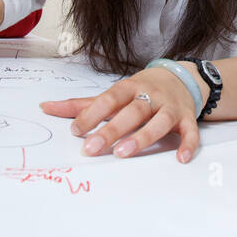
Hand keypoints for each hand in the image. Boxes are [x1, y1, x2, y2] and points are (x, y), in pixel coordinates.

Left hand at [40, 65, 203, 163]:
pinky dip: (187, 144)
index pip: (109, 98)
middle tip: (93, 149)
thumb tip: (46, 107)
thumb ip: (82, 104)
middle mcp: (151, 95)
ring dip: (143, 137)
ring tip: (125, 153)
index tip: (76, 130)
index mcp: (130, 87)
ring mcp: (171, 107)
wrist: (182, 78)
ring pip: (159, 121)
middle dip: (112, 130)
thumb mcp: (113, 93)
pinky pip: (190, 131)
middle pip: (132, 111)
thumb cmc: (142, 90)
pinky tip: (180, 158)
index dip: (92, 114)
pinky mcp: (188, 118)